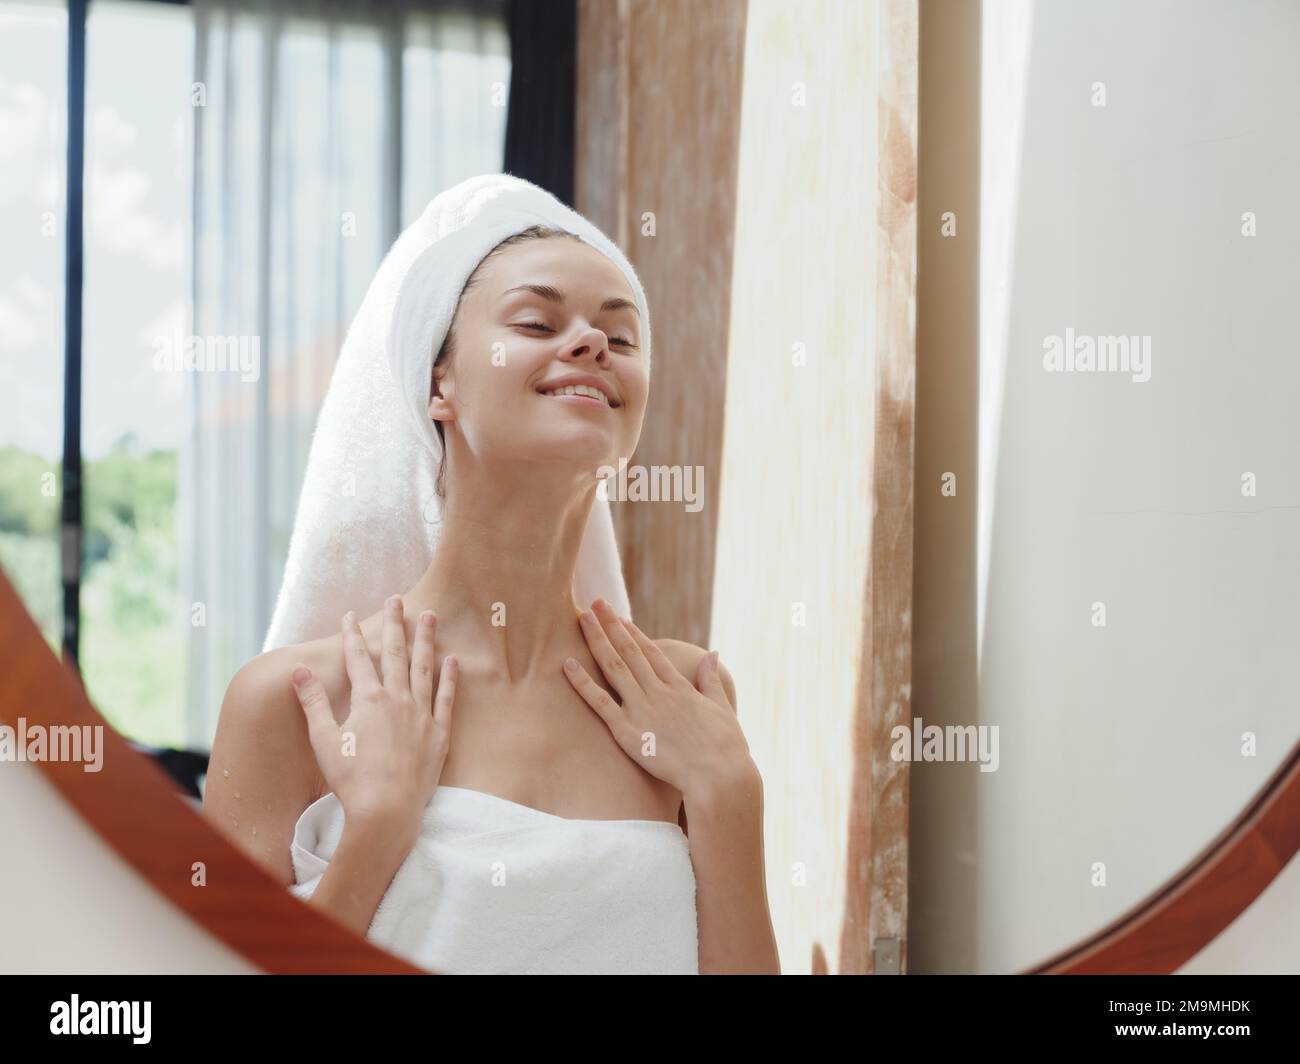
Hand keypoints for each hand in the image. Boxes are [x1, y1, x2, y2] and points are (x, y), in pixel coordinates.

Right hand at [289, 596, 456, 842]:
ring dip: (425, 640)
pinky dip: (450, 677)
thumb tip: (298, 670)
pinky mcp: (439, 734)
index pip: (358, 658)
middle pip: (394, 653)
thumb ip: (313, 701)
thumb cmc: (350, 779)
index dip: (352, 635)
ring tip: (430, 616)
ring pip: (424, 668)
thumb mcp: (323, 739)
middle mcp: (398, 700)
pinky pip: (447, 698)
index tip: (349, 615)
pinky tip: (453, 659)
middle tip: (396, 599)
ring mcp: (421, 715)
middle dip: (393, 624)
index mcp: (368, 699)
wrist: (386, 812)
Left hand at [563, 598, 750, 799]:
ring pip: (613, 667)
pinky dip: (582, 683)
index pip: (651, 652)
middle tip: (594, 602)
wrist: (720, 776)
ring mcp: (642, 709)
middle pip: (629, 651)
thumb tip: (711, 654)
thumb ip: (710, 679)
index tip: (619, 618)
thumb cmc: (726, 748)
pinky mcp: (628, 732)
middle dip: (610, 625)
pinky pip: (600, 703)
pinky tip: (567, 664)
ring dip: (596, 640)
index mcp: (679, 687)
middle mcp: (658, 692)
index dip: (633, 633)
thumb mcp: (722, 707)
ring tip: (581, 618)